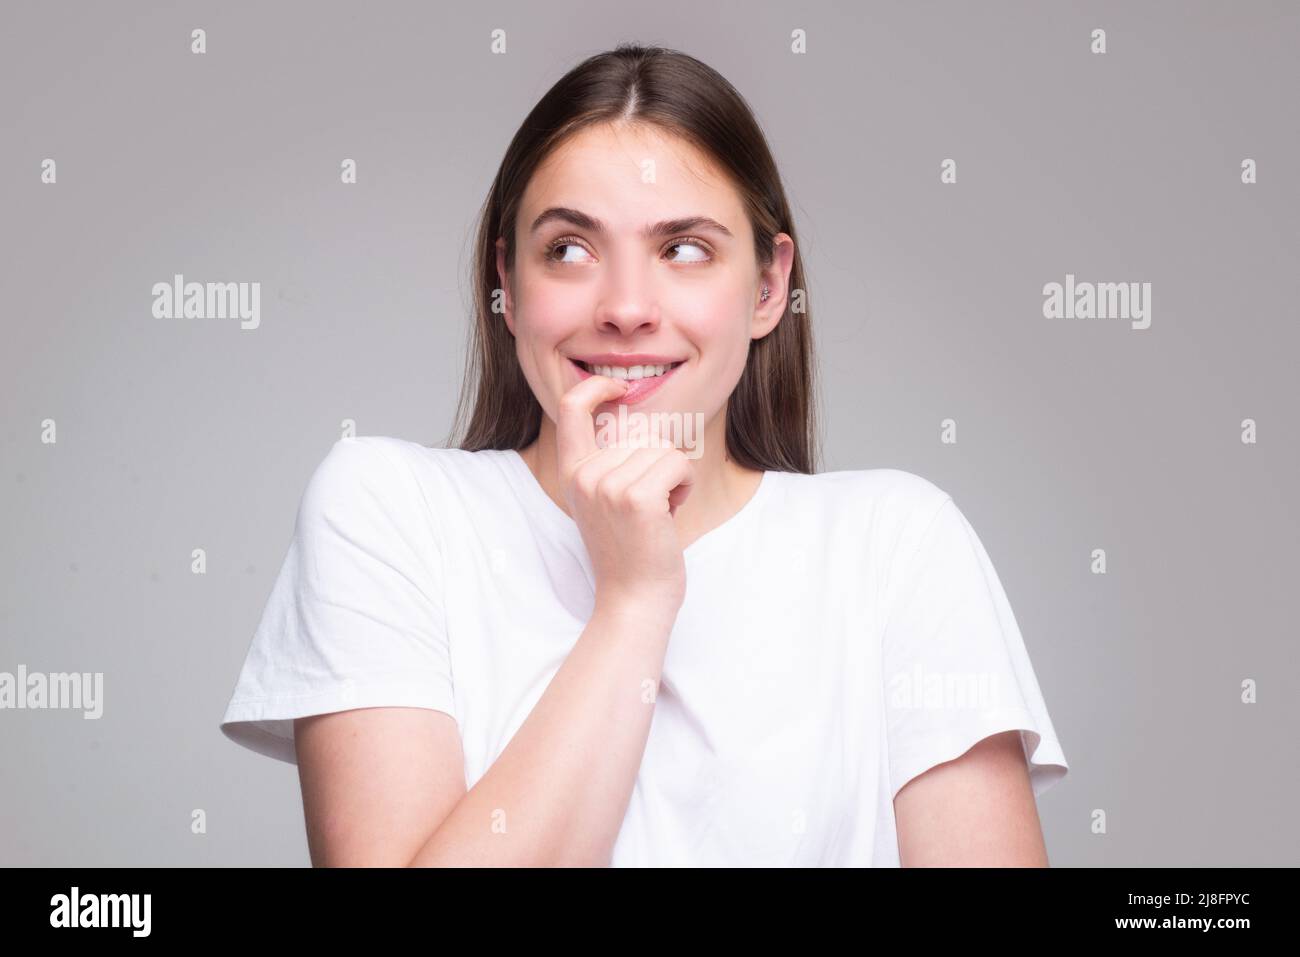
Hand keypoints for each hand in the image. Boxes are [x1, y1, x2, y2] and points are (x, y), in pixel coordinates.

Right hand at [556, 375, 695, 616]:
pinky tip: (672, 512)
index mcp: (572, 473)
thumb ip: (608, 461)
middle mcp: (585, 476)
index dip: (598, 387)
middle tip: (650, 503)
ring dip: (674, 476)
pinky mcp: (637, 497)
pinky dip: (686, 485)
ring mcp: (608, 486)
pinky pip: (678, 463)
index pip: (572, 406)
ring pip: (663, 448)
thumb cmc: (630, 550)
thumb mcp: (603, 501)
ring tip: (659, 512)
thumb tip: (636, 415)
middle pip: (640, 432)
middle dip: (658, 462)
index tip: (621, 388)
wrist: (634, 599)